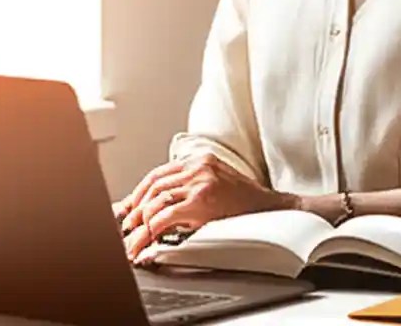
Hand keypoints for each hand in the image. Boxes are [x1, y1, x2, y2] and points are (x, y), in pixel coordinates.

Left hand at [113, 154, 296, 262]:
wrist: (273, 209)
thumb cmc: (245, 204)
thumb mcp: (215, 187)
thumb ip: (189, 191)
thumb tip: (157, 207)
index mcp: (199, 161)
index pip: (158, 175)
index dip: (138, 194)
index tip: (128, 210)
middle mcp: (198, 167)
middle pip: (153, 186)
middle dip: (135, 209)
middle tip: (127, 228)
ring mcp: (200, 181)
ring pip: (156, 200)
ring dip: (140, 222)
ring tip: (134, 238)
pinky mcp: (202, 200)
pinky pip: (167, 214)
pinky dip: (152, 228)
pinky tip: (149, 238)